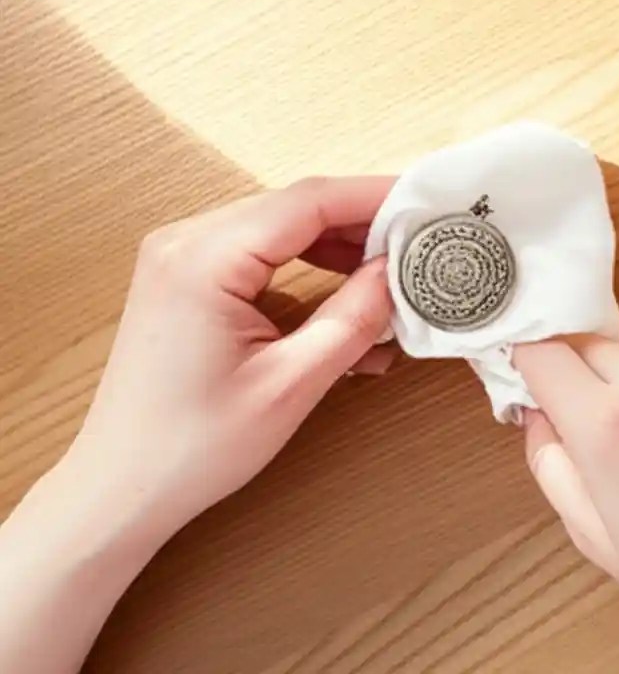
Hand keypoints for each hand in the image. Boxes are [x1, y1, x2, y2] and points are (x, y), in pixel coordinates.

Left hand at [71, 176, 396, 528]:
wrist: (121, 487)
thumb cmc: (195, 446)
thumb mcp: (291, 384)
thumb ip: (352, 318)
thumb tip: (398, 271)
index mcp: (204, 259)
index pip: (308, 202)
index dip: (376, 197)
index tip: (431, 203)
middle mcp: (185, 241)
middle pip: (295, 208)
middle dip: (364, 224)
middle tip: (426, 242)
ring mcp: (181, 258)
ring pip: (282, 230)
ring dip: (340, 250)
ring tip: (397, 278)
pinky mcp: (187, 281)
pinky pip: (261, 256)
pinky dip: (309, 271)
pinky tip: (350, 303)